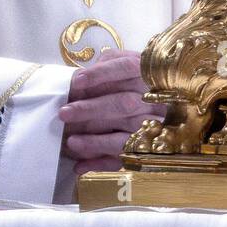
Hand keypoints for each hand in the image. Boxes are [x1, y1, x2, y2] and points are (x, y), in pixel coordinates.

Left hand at [58, 50, 165, 175]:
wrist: (162, 102)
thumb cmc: (130, 78)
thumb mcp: (123, 61)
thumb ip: (106, 63)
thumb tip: (81, 78)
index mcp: (148, 74)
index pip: (127, 68)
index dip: (102, 74)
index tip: (77, 81)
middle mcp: (155, 100)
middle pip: (124, 104)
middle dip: (91, 109)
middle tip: (64, 113)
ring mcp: (154, 127)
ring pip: (126, 137)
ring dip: (96, 141)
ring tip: (70, 142)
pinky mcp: (147, 151)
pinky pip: (125, 160)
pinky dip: (101, 164)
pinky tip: (79, 166)